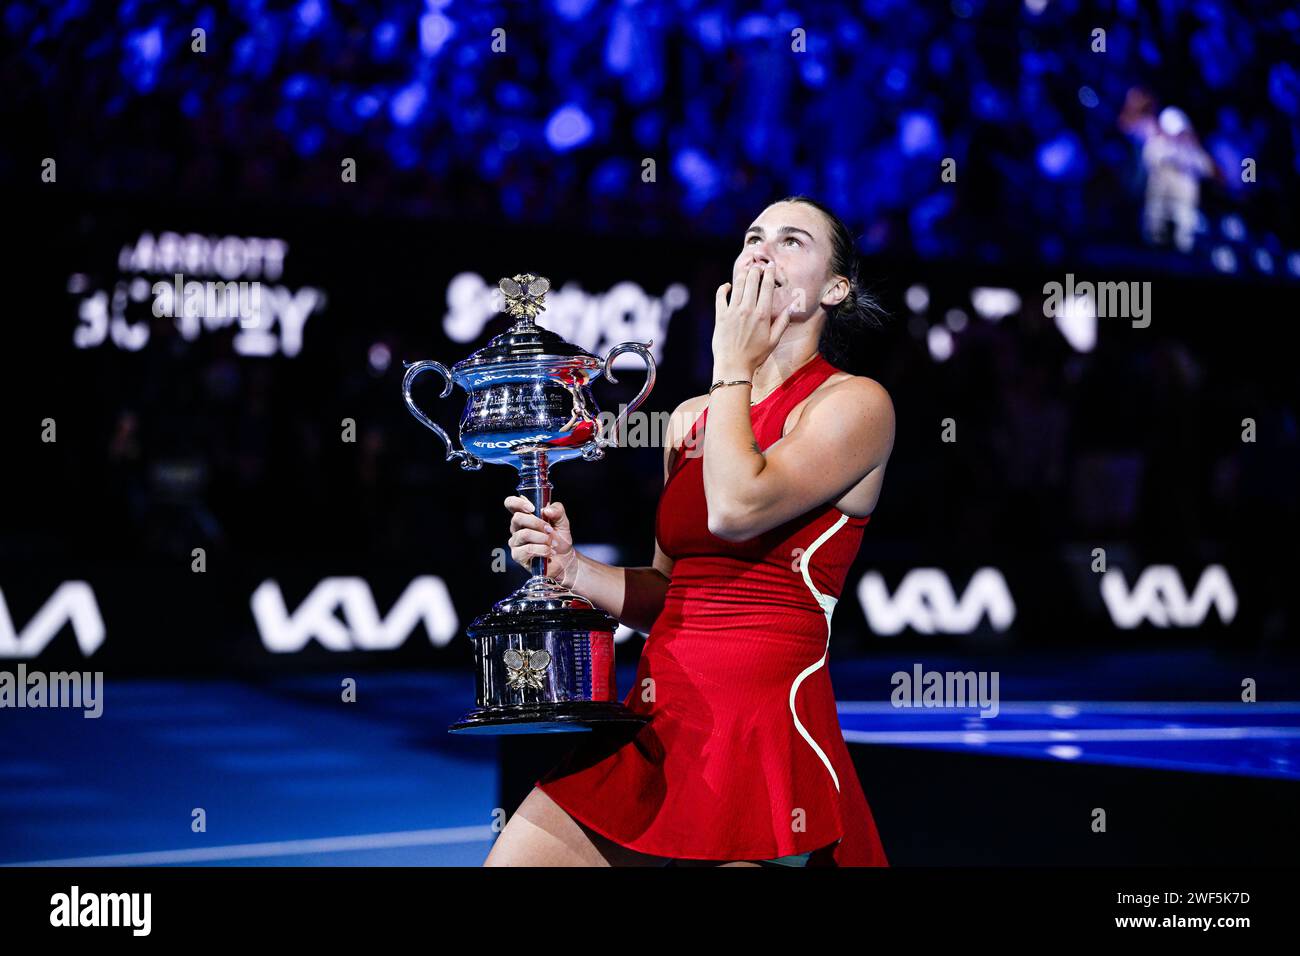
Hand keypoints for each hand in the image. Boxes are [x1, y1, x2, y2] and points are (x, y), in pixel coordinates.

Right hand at [505, 496, 580, 586]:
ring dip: (543, 538)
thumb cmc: (559, 539)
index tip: (532, 508)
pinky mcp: (518, 556)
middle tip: (550, 530)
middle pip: (517, 518)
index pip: (510, 503)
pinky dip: (542, 550)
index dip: (518, 503)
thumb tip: (546, 510)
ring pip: (524, 534)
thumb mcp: (562, 521)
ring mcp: (516, 542)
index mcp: (524, 516)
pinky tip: (549, 552)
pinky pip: (528, 549)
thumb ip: (557, 511)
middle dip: (537, 523)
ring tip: (553, 543)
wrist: (564, 559)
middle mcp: (516, 528)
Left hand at [712, 262, 792, 377]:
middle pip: (751, 281)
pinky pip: (720, 296)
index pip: (766, 287)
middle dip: (756, 270)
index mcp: (762, 315)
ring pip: (737, 285)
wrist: (733, 365)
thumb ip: (782, 323)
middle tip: (758, 266)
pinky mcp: (720, 316)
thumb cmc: (755, 356)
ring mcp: (732, 312)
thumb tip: (791, 308)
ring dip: (742, 275)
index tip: (770, 266)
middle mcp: (747, 310)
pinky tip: (728, 286)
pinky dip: (724, 288)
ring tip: (746, 271)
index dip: (769, 273)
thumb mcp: (774, 341)